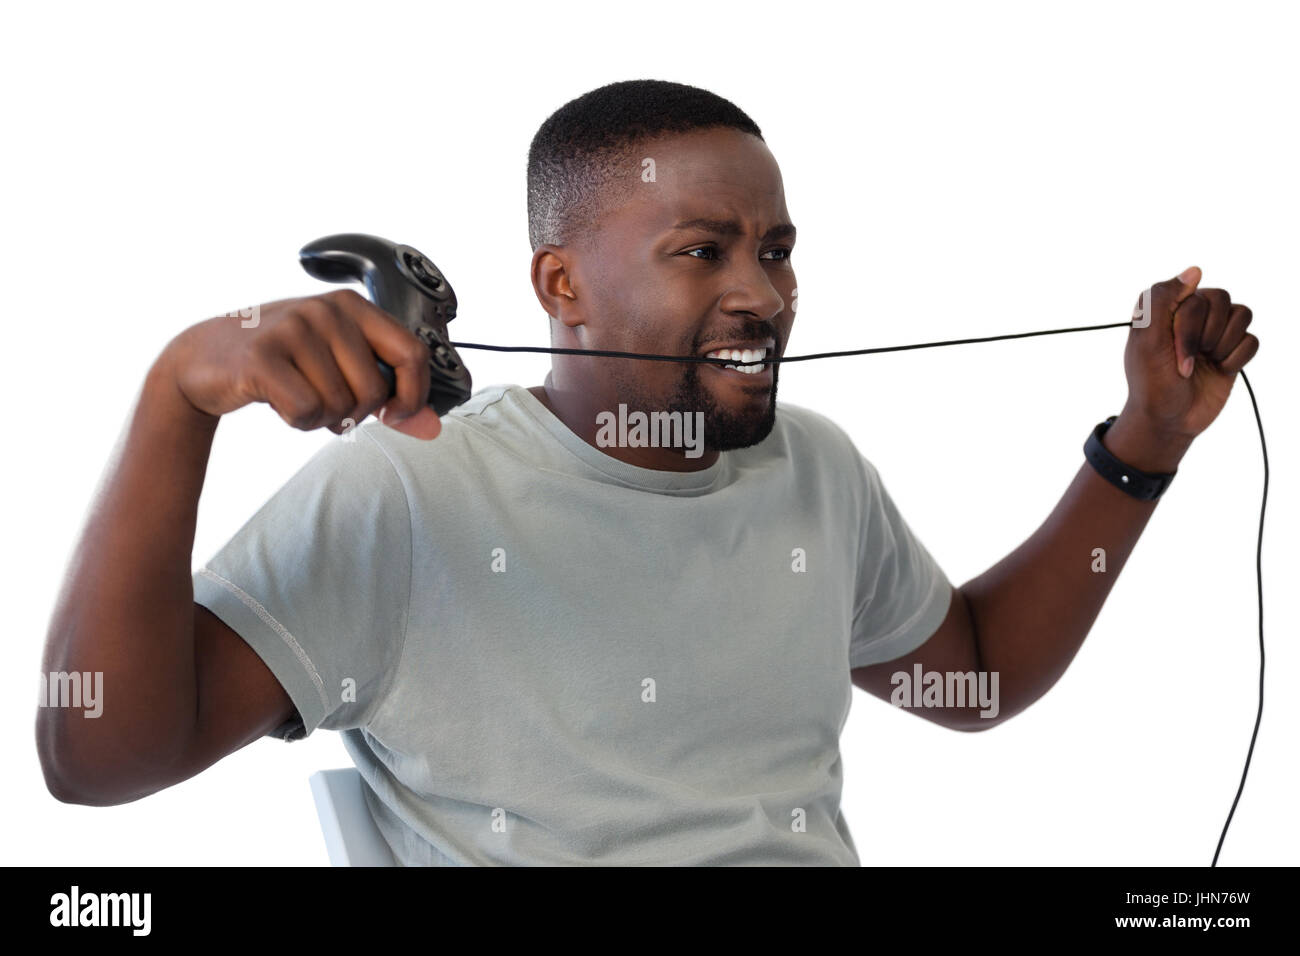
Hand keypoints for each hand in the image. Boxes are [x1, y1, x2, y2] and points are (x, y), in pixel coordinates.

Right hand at [161, 288, 441, 439]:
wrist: (204, 358)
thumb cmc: (283, 361)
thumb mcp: (340, 369)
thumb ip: (390, 396)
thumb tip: (432, 428)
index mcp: (353, 307)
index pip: (412, 353)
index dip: (413, 394)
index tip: (396, 414)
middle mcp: (327, 311)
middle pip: (373, 391)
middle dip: (352, 413)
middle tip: (323, 402)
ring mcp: (293, 329)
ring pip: (339, 406)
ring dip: (320, 418)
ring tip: (296, 397)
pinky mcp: (262, 356)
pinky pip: (306, 410)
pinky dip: (298, 421)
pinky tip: (279, 403)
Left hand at [1123, 266, 1258, 441]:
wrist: (1169, 421)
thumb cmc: (1152, 383)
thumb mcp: (1146, 341)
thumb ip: (1162, 300)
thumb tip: (1194, 270)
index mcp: (1168, 308)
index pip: (1193, 293)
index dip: (1186, 326)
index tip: (1170, 351)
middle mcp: (1192, 315)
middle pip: (1220, 300)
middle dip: (1203, 336)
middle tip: (1185, 364)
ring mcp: (1214, 332)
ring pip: (1242, 315)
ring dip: (1222, 345)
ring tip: (1205, 363)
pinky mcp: (1232, 350)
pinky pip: (1252, 340)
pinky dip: (1236, 358)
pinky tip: (1219, 370)